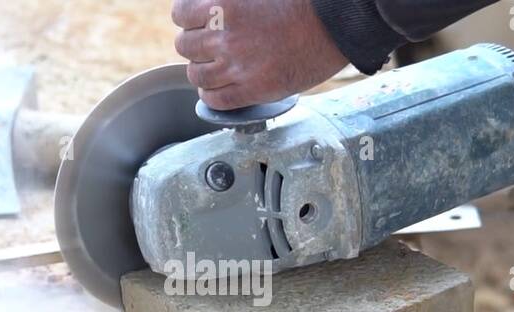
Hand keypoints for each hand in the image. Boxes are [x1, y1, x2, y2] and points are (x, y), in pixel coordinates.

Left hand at [172, 0, 347, 109]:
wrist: (333, 27)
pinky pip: (216, 100)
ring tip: (214, 68)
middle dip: (194, 45)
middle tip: (208, 46)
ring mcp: (238, 67)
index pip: (181, 15)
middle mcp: (225, 37)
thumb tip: (209, 8)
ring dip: (202, 71)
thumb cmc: (300, 5)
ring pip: (197, 75)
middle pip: (185, 46)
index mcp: (224, 6)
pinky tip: (220, 88)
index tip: (194, 22)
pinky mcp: (253, 90)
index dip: (186, 19)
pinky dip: (212, 95)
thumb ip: (229, 1)